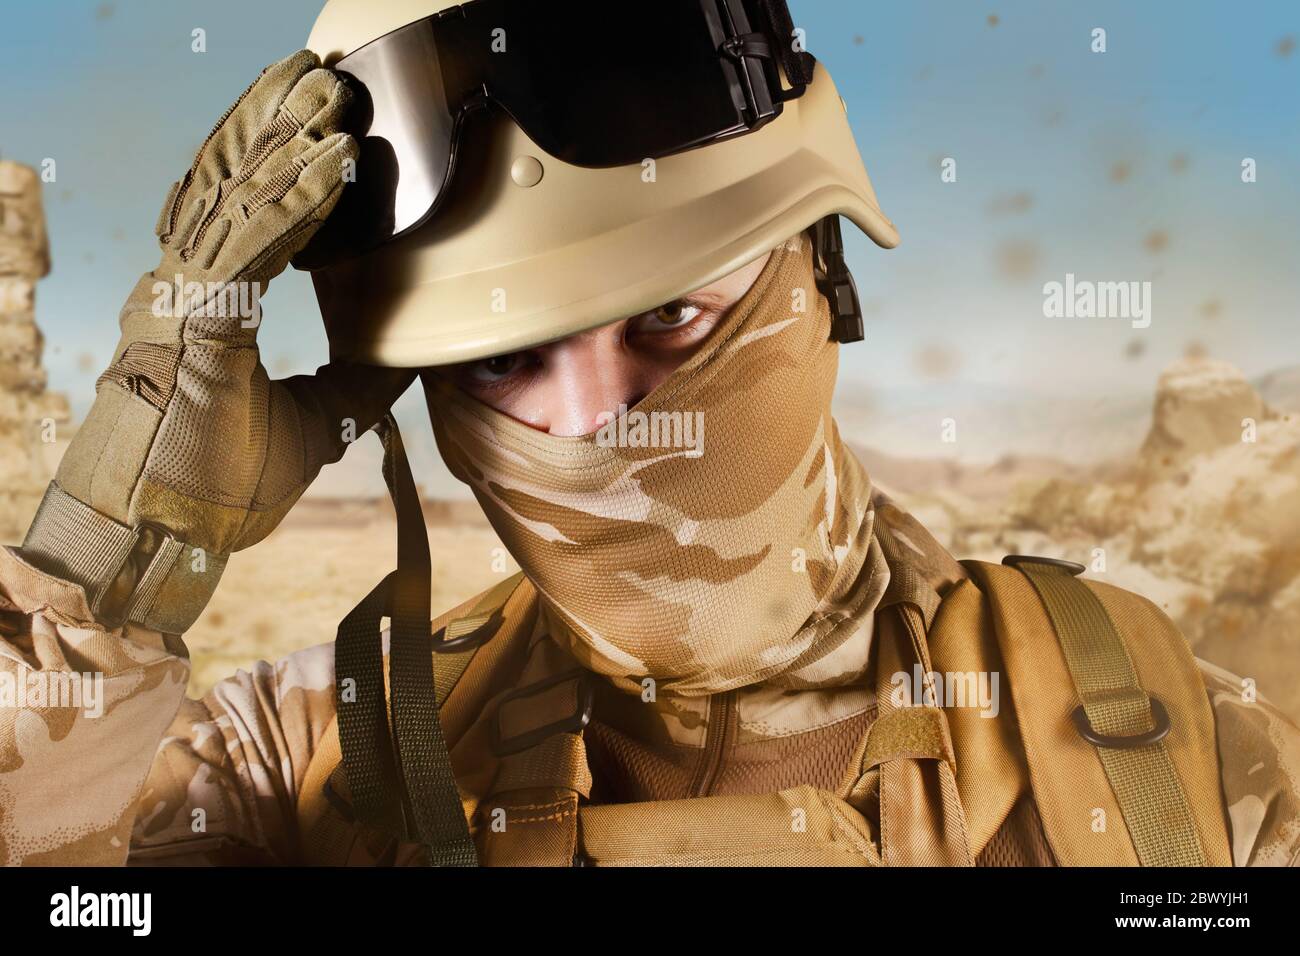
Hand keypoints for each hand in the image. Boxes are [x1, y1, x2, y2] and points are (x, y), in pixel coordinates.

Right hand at [24, 51, 414, 628]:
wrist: (168, 536)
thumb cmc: (221, 483)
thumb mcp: (313, 423)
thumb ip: (355, 381)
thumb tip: (409, 353)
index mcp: (204, 305)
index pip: (244, 216)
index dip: (282, 167)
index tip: (324, 127)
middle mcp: (182, 287)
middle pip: (232, 186)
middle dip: (278, 128)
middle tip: (324, 78)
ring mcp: (181, 300)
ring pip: (235, 198)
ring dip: (288, 145)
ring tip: (331, 100)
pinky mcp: (194, 323)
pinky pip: (249, 247)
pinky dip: (294, 205)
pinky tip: (332, 169)